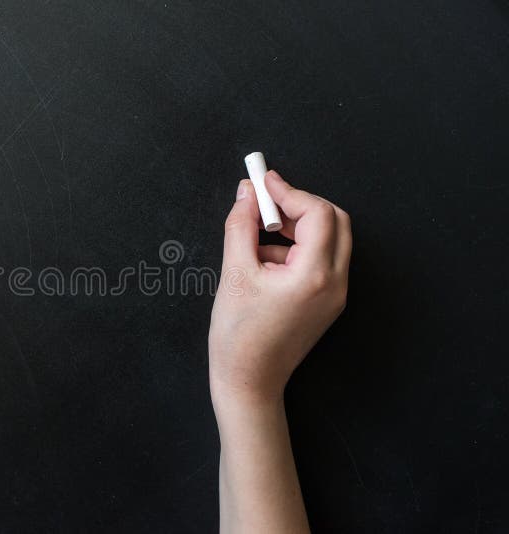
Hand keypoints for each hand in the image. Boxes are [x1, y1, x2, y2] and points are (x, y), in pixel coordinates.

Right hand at [209, 170, 350, 407]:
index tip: (262, 182)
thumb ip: (241, 226)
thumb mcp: (234, 273)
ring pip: (329, 240)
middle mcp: (335, 283)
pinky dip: (297, 249)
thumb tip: (246, 194)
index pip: (317, 212)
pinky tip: (264, 262)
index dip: (288, 191)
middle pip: (334, 221)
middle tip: (266, 204)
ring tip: (258, 239)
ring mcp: (335, 295)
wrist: (249, 382)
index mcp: (315, 275)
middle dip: (300, 205)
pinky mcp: (327, 303)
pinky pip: (321, 261)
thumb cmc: (239, 336)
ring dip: (297, 228)